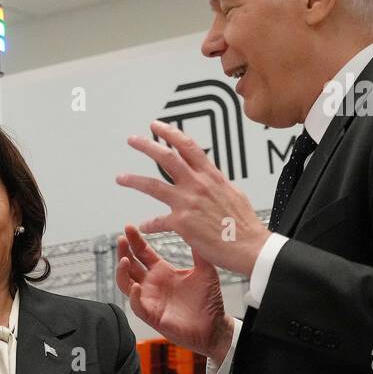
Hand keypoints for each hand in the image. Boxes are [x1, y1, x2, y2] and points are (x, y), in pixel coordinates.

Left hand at [116, 120, 269, 277]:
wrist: (251, 247)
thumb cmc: (244, 225)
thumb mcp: (233, 194)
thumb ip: (216, 184)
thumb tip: (210, 178)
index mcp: (212, 176)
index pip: (188, 147)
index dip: (170, 133)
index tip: (157, 126)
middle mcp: (198, 185)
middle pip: (166, 158)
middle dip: (146, 146)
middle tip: (132, 140)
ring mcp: (188, 203)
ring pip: (153, 185)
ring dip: (133, 180)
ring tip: (121, 178)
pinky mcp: (182, 223)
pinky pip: (157, 222)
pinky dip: (149, 224)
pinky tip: (143, 226)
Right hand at [116, 224, 232, 362]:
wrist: (214, 326)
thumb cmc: (209, 301)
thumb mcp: (206, 271)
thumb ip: (199, 253)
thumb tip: (198, 230)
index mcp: (162, 271)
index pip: (142, 252)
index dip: (135, 240)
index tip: (130, 227)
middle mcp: (152, 284)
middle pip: (129, 265)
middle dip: (123, 251)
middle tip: (122, 238)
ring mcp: (150, 299)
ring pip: (125, 284)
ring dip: (122, 272)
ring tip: (125, 260)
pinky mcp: (152, 315)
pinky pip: (137, 305)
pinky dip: (134, 296)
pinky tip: (135, 287)